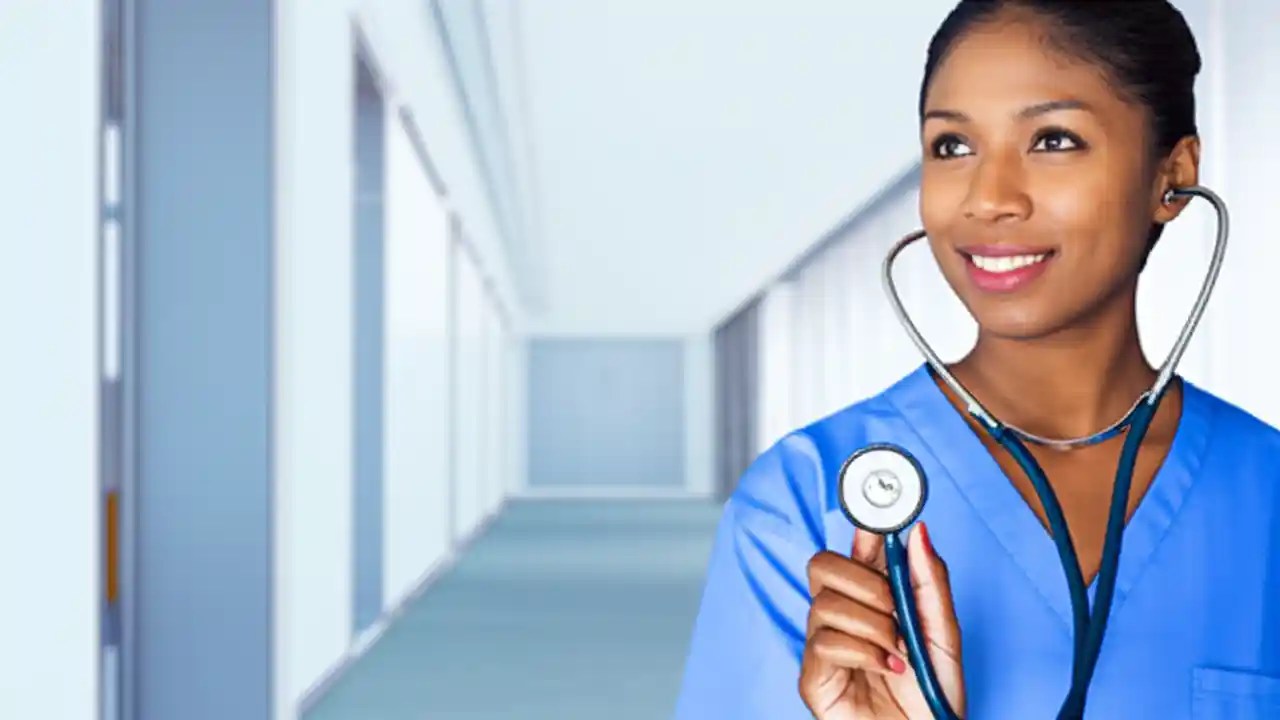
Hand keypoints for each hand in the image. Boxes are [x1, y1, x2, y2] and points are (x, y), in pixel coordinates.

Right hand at [799, 522, 965, 718]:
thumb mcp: (944, 633)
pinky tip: (885, 667)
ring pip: (824, 603)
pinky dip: (862, 651)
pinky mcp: (814, 677)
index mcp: (873, 598)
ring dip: (872, 625)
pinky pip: (824, 642)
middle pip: (822, 565)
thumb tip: (918, 530)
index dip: (862, 528)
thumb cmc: (934, 694)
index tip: (878, 516)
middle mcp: (843, 616)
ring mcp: (824, 645)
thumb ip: (930, 581)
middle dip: (864, 581)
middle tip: (895, 607)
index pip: (857, 549)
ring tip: (897, 650)